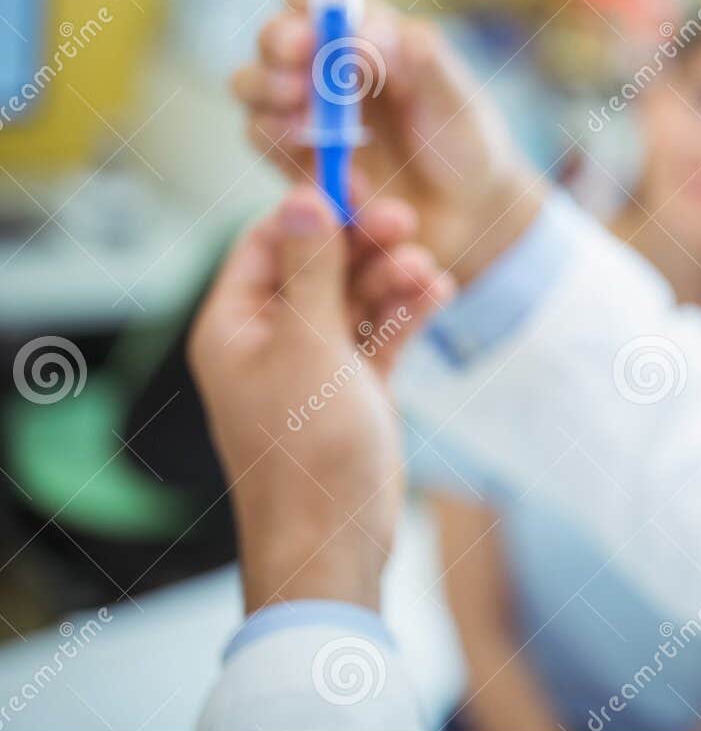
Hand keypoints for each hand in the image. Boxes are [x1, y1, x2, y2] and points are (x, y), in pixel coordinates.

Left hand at [188, 186, 454, 612]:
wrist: (333, 543)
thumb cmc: (306, 452)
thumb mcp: (308, 347)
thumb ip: (311, 270)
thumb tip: (301, 199)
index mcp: (234, 327)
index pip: (267, 243)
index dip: (311, 212)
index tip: (357, 187)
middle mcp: (270, 341)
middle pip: (319, 266)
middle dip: (363, 244)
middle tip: (406, 222)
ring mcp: (315, 367)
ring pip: (355, 298)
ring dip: (391, 278)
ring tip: (427, 269)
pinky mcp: (354, 391)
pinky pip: (380, 335)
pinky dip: (405, 313)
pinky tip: (436, 294)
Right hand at [232, 0, 542, 286]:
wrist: (467, 212)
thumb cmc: (466, 141)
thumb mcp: (458, 99)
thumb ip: (424, 60)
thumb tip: (370, 27)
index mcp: (366, 36)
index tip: (313, 8)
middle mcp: (325, 68)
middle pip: (275, 38)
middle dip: (280, 40)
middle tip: (299, 52)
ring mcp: (305, 113)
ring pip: (253, 85)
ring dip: (266, 84)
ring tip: (295, 96)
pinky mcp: (295, 158)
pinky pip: (264, 139)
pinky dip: (276, 134)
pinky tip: (305, 140)